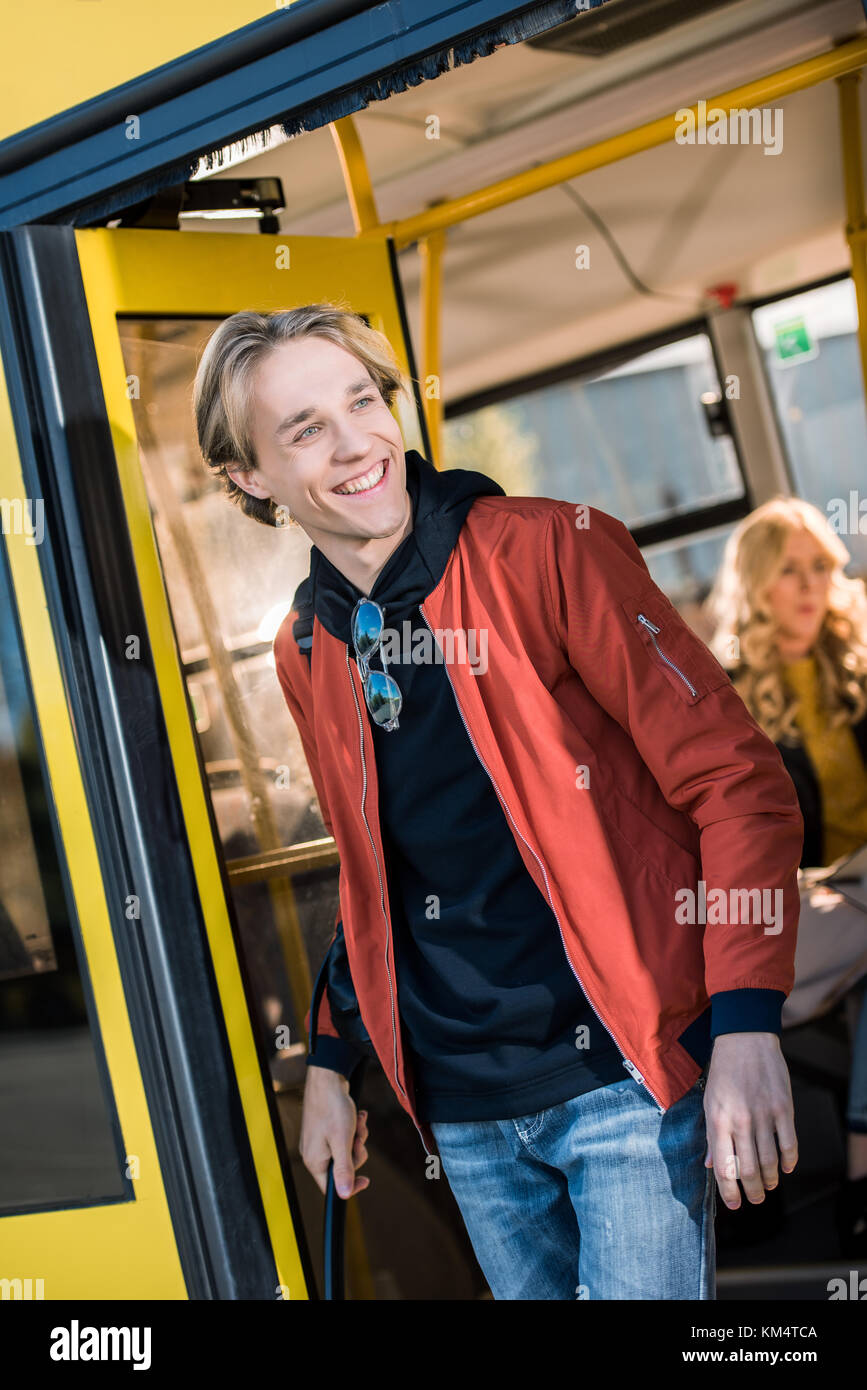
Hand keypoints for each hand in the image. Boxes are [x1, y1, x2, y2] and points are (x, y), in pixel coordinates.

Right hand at [300, 1066, 369, 1199]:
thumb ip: (344, 1169)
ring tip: (358, 1122)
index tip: (367, 1180)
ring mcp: (317, 1141)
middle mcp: (313, 1153)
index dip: (350, 1186)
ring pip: (345, 1150)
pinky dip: (353, 1129)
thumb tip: (343, 1196)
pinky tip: (358, 1116)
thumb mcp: (343, 1142)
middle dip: (356, 1152)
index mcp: (314, 1161)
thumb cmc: (333, 1108)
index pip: (331, 1188)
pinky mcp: (323, 1129)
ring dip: (357, 1137)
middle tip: (359, 1136)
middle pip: (342, 1167)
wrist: (328, 1078)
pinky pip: (342, 1137)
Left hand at [703, 1032, 797, 1209]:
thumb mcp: (709, 1101)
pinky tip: (786, 1168)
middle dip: (753, 1191)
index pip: (724, 1168)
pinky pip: (789, 1144)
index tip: (734, 1205)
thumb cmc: (724, 1070)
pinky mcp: (783, 1108)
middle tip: (756, 1199)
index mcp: (717, 1120)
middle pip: (748, 1170)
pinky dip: (789, 1161)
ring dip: (771, 1180)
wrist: (745, 1038)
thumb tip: (711, 1166)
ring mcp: (763, 1115)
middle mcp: (740, 1121)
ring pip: (770, 1162)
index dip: (729, 1192)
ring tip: (770, 1186)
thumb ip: (712, 1135)